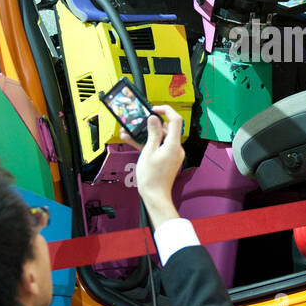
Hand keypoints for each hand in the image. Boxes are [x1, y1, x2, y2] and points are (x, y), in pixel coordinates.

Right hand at [119, 105, 183, 225]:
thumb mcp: (148, 152)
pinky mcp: (167, 159)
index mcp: (173, 145)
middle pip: (166, 129)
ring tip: (129, 132)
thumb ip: (152, 133)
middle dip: (151, 124)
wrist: (155, 196)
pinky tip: (133, 141)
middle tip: (138, 121)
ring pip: (160, 138)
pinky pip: (159, 147)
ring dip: (146, 134)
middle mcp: (176, 148)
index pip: (175, 120)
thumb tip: (154, 118)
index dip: (165, 111)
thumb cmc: (151, 178)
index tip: (154, 109)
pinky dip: (148, 144)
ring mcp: (172, 154)